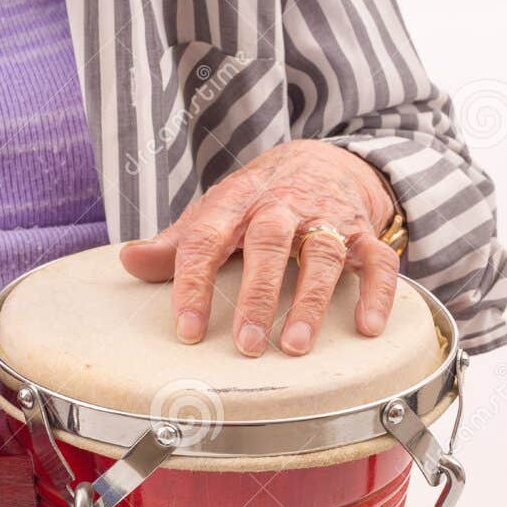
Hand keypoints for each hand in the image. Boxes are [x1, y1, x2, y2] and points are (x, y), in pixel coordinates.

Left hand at [120, 139, 398, 356]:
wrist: (323, 160)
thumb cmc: (259, 199)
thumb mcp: (215, 212)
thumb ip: (176, 243)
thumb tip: (128, 261)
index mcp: (237, 203)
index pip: (207, 239)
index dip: (192, 283)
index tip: (187, 330)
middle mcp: (283, 207)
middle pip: (268, 244)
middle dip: (256, 296)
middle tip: (245, 345)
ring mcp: (327, 218)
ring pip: (322, 254)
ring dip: (310, 301)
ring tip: (295, 346)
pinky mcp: (364, 233)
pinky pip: (378, 261)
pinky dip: (377, 293)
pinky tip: (368, 328)